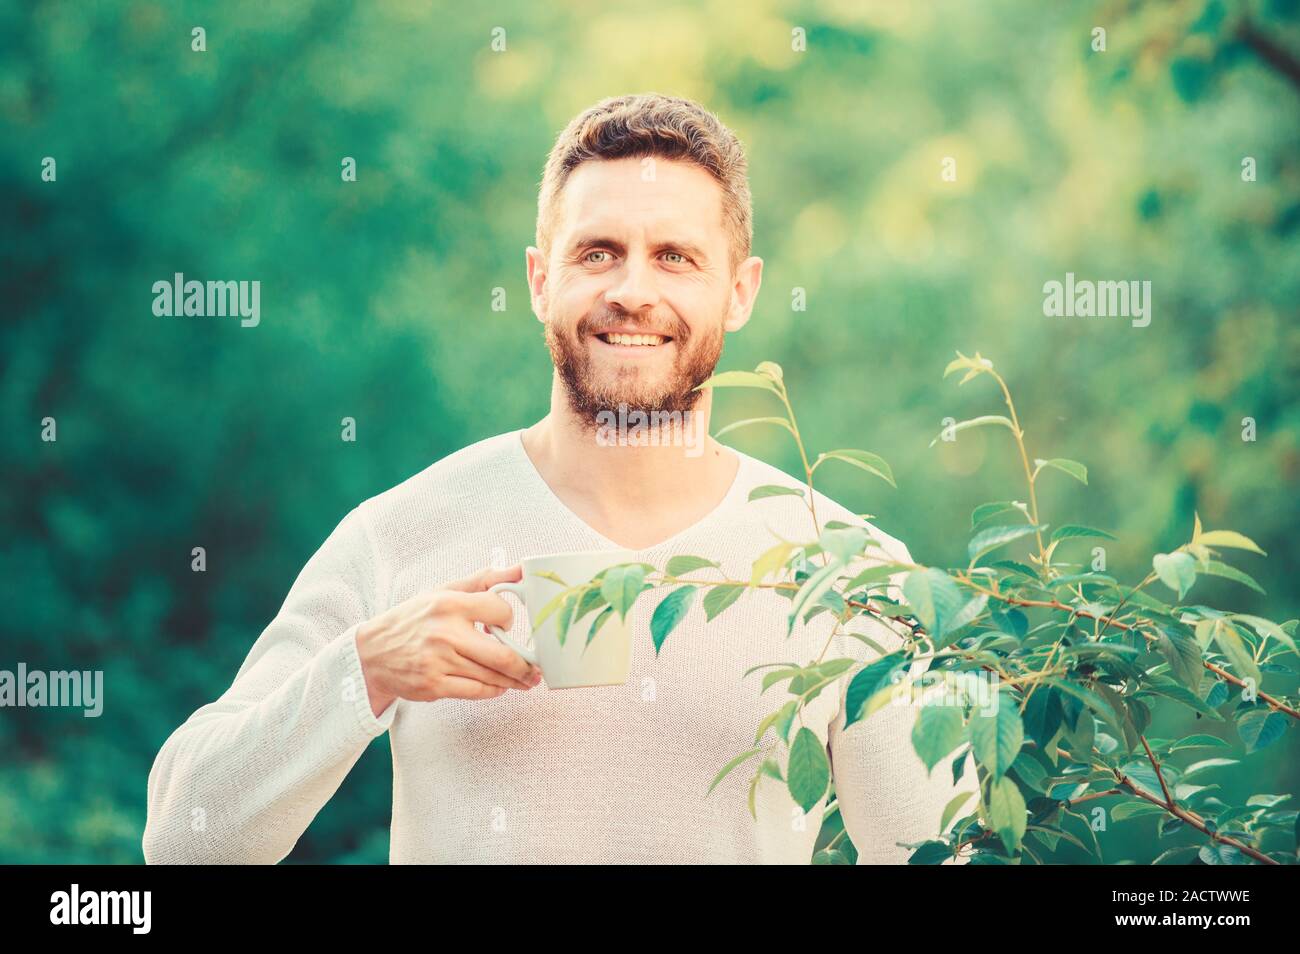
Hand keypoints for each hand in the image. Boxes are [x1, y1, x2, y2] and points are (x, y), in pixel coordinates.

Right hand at [355, 564, 541, 716]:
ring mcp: (439, 662)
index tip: (507, 625)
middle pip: (503, 655)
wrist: (373, 653)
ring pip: (492, 677)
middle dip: (525, 666)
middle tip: (535, 668)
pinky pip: (476, 692)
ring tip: (525, 680)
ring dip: (514, 681)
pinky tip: (499, 686)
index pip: (500, 611)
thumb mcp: (443, 591)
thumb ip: (484, 580)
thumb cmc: (414, 619)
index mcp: (449, 604)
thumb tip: (520, 569)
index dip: (509, 619)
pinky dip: (493, 690)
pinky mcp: (435, 686)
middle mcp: (445, 633)